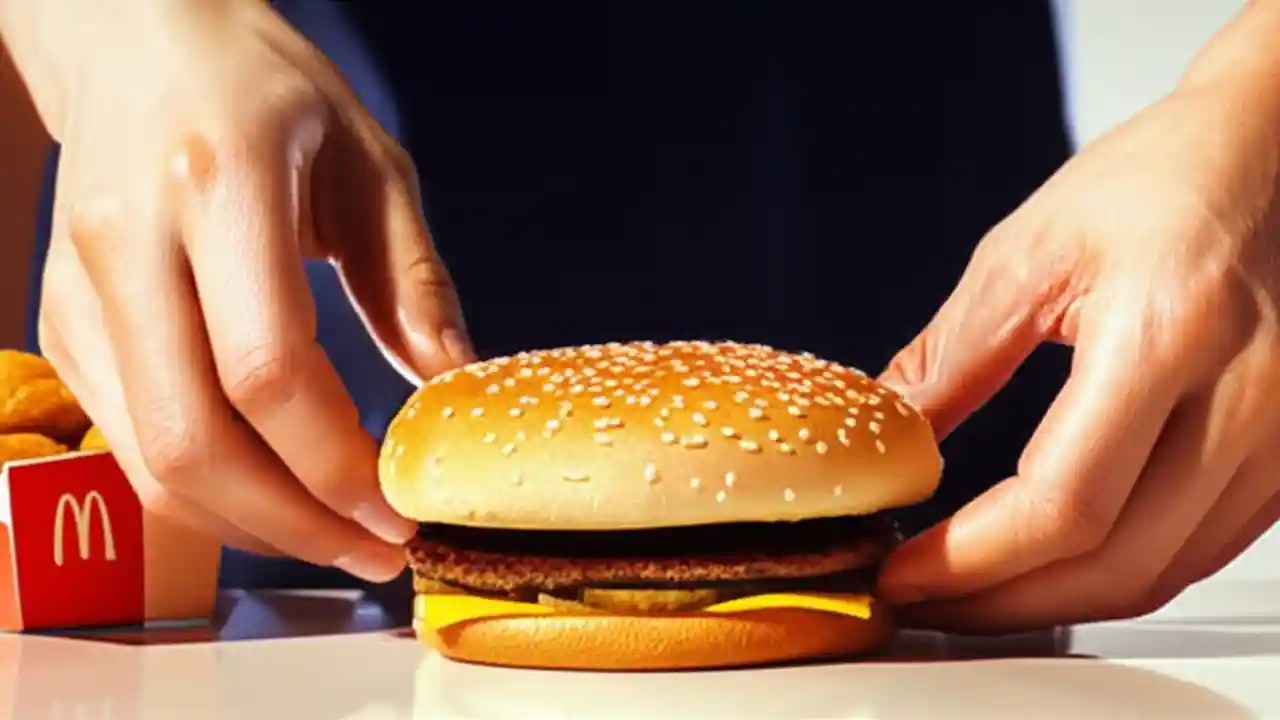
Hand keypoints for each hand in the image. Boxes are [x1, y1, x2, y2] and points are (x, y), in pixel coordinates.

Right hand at [20, 0, 471, 580]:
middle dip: (294, 525)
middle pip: (194, 442)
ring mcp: (80, 289)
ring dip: (250, 526)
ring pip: (150, 461)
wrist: (138, 41)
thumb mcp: (371, 163)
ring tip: (336, 538)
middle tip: (376, 550)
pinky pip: (128, 441)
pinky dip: (206, 491)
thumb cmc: (266, 90)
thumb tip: (454, 385)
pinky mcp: (63, 322)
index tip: (402, 507)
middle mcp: (130, 244)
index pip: (268, 371)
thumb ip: (415, 281)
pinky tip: (274, 495)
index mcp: (220, 187)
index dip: (338, 466)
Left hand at [876, 72, 1279, 630]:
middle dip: (1002, 602)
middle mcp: (1248, 399)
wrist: (1276, 147)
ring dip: (1056, 601)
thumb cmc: (1160, 177)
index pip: (1064, 502)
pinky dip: (1114, 572)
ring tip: (971, 591)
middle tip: (923, 599)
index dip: (971, 559)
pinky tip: (1051, 562)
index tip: (902, 572)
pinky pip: (1197, 550)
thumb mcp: (1031, 251)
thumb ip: (953, 356)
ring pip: (1160, 574)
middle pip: (1115, 565)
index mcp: (1168, 333)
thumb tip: (889, 441)